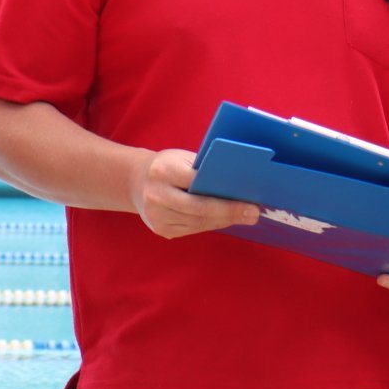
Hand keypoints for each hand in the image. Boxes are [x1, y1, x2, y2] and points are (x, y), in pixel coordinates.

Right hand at [128, 147, 260, 238]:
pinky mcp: (161, 229)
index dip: (224, 196)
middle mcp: (157, 195)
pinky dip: (211, 224)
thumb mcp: (181, 159)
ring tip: (244, 216)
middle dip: (229, 213)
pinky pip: (192, 229)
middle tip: (253, 214)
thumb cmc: (167, 166)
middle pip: (199, 209)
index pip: (198, 185)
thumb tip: (237, 185)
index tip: (249, 201)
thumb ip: (203, 171)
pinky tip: (225, 219)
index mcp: (163, 171)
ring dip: (224, 220)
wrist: (135, 181)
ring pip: (198, 222)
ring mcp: (157, 216)